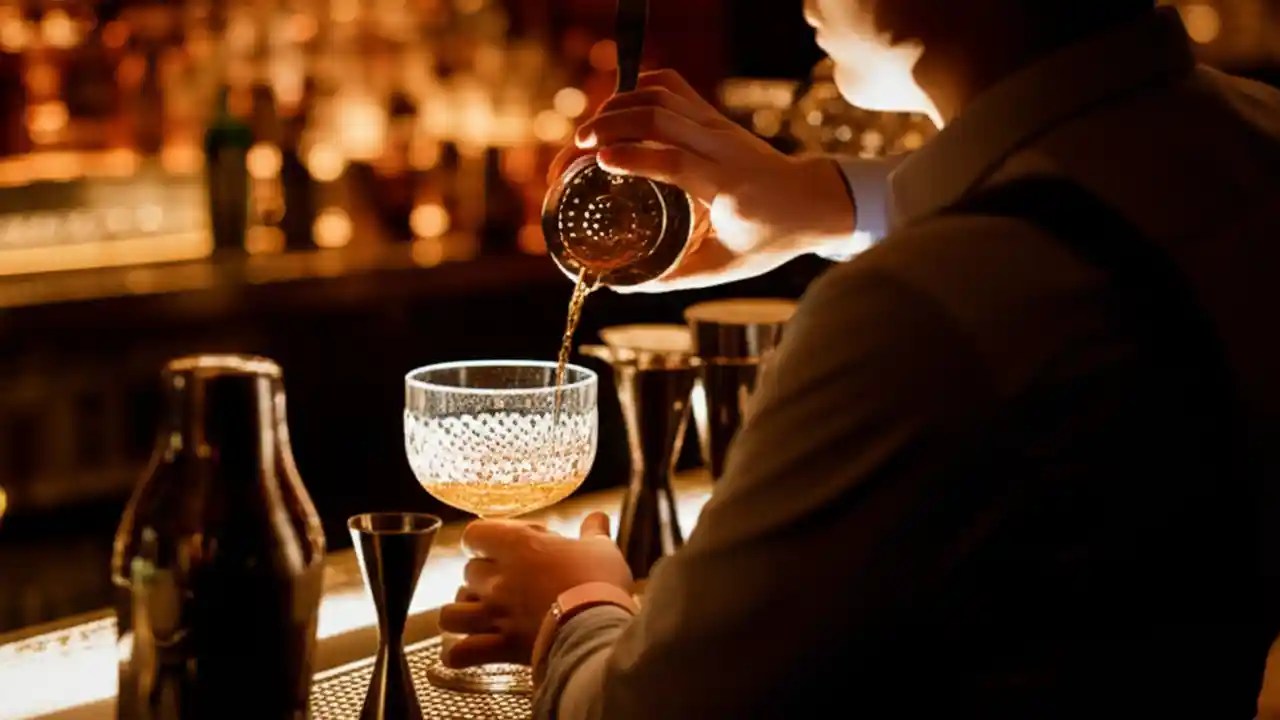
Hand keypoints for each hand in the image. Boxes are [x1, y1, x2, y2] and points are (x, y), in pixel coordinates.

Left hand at [439, 512, 631, 667]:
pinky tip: (465, 651)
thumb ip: (593, 532)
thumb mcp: (601, 550)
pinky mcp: (500, 647)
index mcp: (519, 545)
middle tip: (502, 582)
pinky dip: (459, 653)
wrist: (598, 630)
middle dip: (481, 576)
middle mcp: (498, 579)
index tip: (499, 545)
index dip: (484, 539)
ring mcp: (495, 615)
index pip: (475, 533)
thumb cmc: (599, 584)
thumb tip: (598, 517)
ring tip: (476, 614)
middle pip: (467, 572)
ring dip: (461, 613)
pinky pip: (461, 653)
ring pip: (451, 613)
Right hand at [547, 69, 856, 292]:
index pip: (677, 160)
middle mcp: (722, 146)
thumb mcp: (723, 267)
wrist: (812, 201)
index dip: (636, 156)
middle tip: (575, 148)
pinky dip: (638, 88)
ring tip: (585, 133)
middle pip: (661, 116)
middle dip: (610, 124)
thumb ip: (671, 276)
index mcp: (727, 186)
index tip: (599, 160)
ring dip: (617, 105)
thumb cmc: (769, 237)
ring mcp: (718, 125)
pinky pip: (671, 86)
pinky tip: (613, 109)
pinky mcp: (713, 115)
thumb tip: (618, 286)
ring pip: (662, 94)